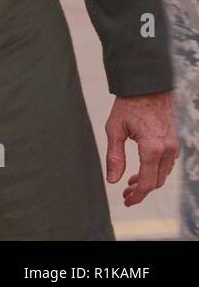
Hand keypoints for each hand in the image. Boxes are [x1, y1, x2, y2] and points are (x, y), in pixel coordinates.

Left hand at [105, 91, 177, 205]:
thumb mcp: (114, 129)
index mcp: (152, 149)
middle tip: (125, 195)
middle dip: (141, 191)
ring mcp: (173, 146)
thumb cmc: (128, 105)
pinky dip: (155, 171)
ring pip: (163, 173)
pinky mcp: (173, 141)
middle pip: (156, 181)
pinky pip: (167, 164)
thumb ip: (114, 157)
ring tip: (130, 184)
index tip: (126, 201)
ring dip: (148, 181)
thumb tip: (112, 180)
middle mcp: (167, 150)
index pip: (147, 182)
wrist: (148, 86)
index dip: (137, 195)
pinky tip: (142, 170)